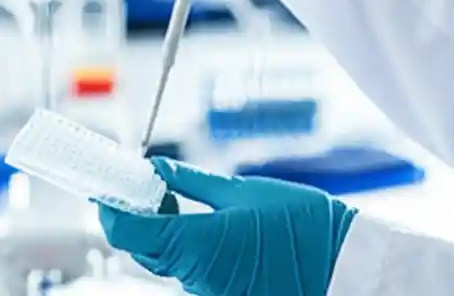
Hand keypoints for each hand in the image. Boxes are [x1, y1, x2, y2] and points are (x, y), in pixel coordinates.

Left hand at [99, 158, 356, 295]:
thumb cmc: (302, 225)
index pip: (125, 232)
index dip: (110, 208)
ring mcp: (208, 295)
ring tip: (191, 206)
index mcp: (194, 245)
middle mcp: (194, 279)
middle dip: (143, 216)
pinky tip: (215, 233)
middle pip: (145, 248)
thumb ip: (190, 182)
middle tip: (153, 186)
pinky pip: (194, 275)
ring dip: (169, 235)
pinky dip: (193, 253)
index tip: (109, 187)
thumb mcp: (242, 190)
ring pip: (169, 262)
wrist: (343, 267)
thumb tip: (154, 169)